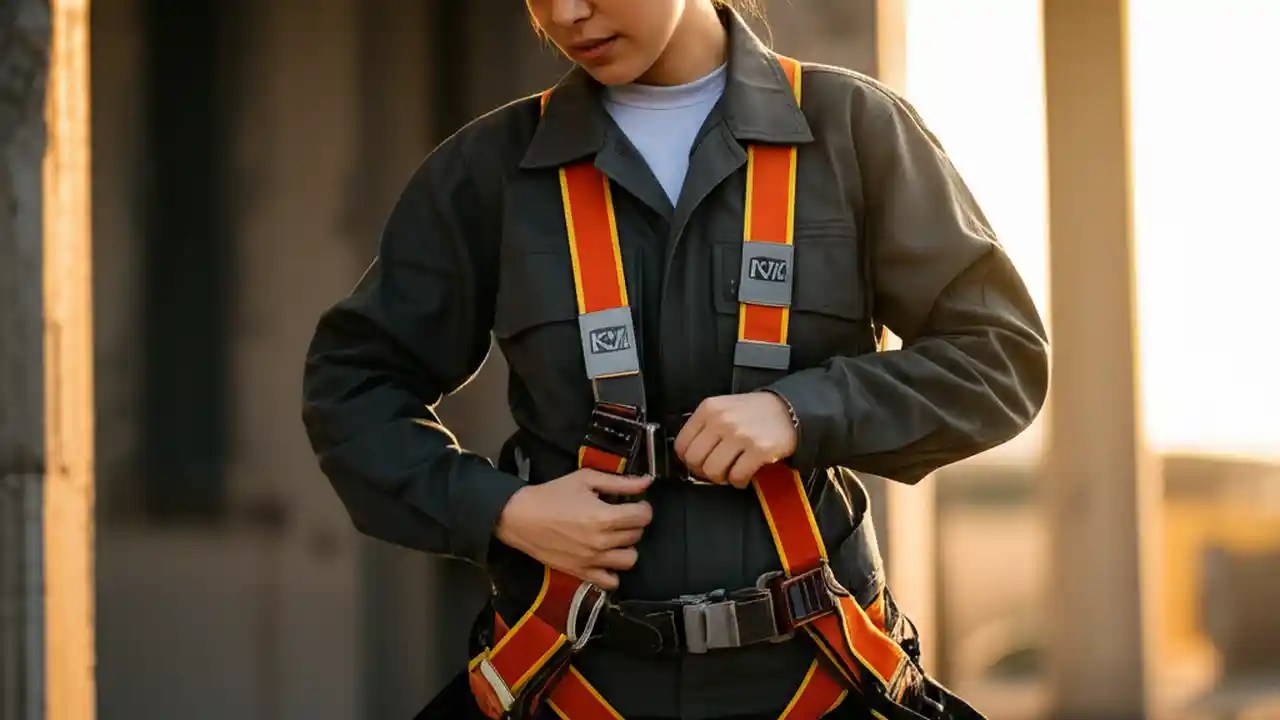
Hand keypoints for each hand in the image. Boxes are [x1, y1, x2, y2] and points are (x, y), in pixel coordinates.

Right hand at [494, 469, 653, 589]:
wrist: (520, 517)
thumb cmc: (552, 495)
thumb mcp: (585, 480)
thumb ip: (619, 483)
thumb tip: (647, 482)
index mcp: (604, 517)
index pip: (643, 517)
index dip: (643, 507)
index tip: (635, 503)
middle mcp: (602, 542)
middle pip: (637, 535)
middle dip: (633, 523)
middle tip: (621, 516)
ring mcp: (592, 561)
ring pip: (630, 560)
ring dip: (626, 547)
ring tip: (615, 537)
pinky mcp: (581, 573)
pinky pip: (611, 582)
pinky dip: (612, 572)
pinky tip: (606, 557)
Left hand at [673, 392, 797, 488]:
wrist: (789, 410)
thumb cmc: (754, 413)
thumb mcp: (723, 408)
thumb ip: (704, 427)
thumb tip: (688, 457)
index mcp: (709, 409)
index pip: (681, 445)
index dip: (688, 460)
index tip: (700, 463)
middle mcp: (721, 420)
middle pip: (694, 461)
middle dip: (703, 471)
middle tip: (717, 470)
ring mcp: (740, 435)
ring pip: (713, 471)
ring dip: (722, 478)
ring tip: (732, 471)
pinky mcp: (759, 449)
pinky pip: (737, 477)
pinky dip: (739, 481)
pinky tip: (745, 474)